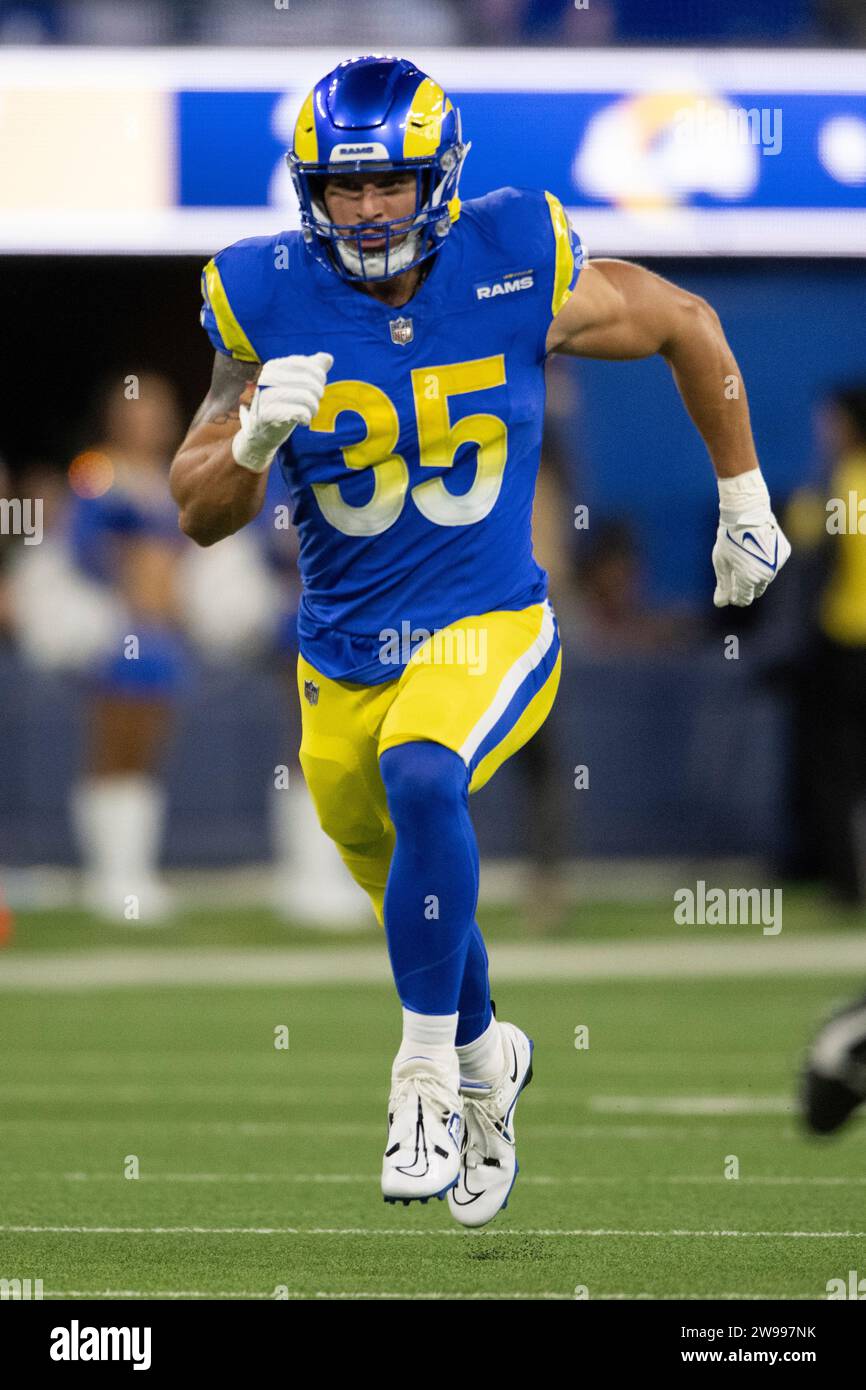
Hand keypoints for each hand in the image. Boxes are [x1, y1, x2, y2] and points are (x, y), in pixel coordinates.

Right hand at [232, 351, 332, 471]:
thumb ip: (312, 370)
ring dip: (313, 407)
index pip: (306, 364)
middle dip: (318, 393)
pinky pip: (299, 412)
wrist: (262, 432)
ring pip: (306, 397)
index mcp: (273, 367)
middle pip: (309, 381)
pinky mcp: (267, 415)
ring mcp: (265, 397)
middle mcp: (266, 378)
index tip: (318, 386)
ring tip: (310, 412)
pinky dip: (306, 417)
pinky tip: (303, 421)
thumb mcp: (297, 385)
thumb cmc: (283, 405)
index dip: (319, 375)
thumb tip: (328, 357)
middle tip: (314, 403)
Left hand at [712, 514, 790, 606]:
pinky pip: (774, 564)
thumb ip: (723, 585)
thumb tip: (720, 603)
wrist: (747, 512)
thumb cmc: (730, 537)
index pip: (744, 599)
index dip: (735, 598)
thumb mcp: (722, 562)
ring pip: (767, 577)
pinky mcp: (784, 552)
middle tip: (735, 574)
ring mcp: (778, 563)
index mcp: (750, 578)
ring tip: (744, 559)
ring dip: (757, 574)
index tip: (729, 592)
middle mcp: (767, 574)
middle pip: (756, 589)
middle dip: (746, 586)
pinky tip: (756, 550)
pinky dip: (766, 562)